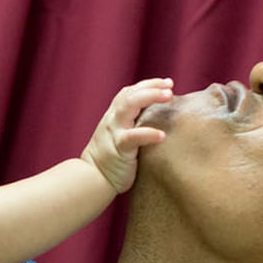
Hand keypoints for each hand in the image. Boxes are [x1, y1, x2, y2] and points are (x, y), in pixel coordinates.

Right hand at [80, 77, 172, 192]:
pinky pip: (133, 137)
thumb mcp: (118, 136)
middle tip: (170, 86)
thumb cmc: (110, 161)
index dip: (148, 84)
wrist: (91, 179)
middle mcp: (113, 119)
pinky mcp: (119, 148)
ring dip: (150, 97)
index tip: (167, 82)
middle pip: (130, 94)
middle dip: (151, 86)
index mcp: (114, 116)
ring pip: (129, 106)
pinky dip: (148, 134)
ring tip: (169, 96)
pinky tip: (162, 135)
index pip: (130, 92)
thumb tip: (157, 121)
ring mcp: (114, 132)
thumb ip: (131, 126)